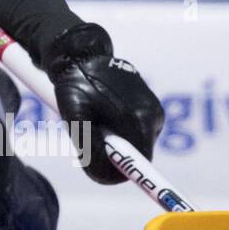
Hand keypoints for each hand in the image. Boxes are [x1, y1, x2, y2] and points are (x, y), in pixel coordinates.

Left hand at [41, 22, 164, 184]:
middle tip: (87, 135)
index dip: (124, 172)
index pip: (141, 162)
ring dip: (113, 138)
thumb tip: (108, 176)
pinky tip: (101, 110)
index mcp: (140, 118)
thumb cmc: (76, 82)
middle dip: (112, 151)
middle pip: (136, 152)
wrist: (81, 53)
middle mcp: (153, 114)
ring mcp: (153, 107)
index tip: (107, 175)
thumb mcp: (76, 117)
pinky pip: (133, 128)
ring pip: (133, 141)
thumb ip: (91, 148)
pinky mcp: (147, 102)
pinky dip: (117, 126)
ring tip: (92, 117)